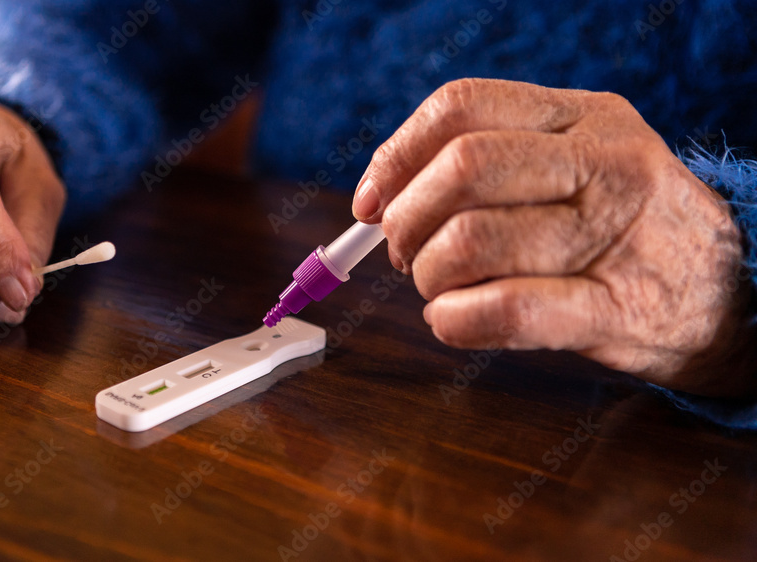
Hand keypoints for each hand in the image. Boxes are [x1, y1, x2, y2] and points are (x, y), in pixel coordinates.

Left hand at [354, 79, 755, 397]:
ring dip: (428, 277)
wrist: (728, 295)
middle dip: (407, 220)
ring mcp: (614, 233)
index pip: (460, 107)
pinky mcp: (615, 308)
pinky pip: (504, 309)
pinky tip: (452, 319)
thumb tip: (377, 198)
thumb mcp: (577, 164)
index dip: (395, 156)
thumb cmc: (620, 229)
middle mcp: (604, 161)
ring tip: (438, 288)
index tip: (369, 202)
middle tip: (405, 253)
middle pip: (462, 169)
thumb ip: (490, 165)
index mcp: (582, 116)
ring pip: (472, 242)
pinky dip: (452, 320)